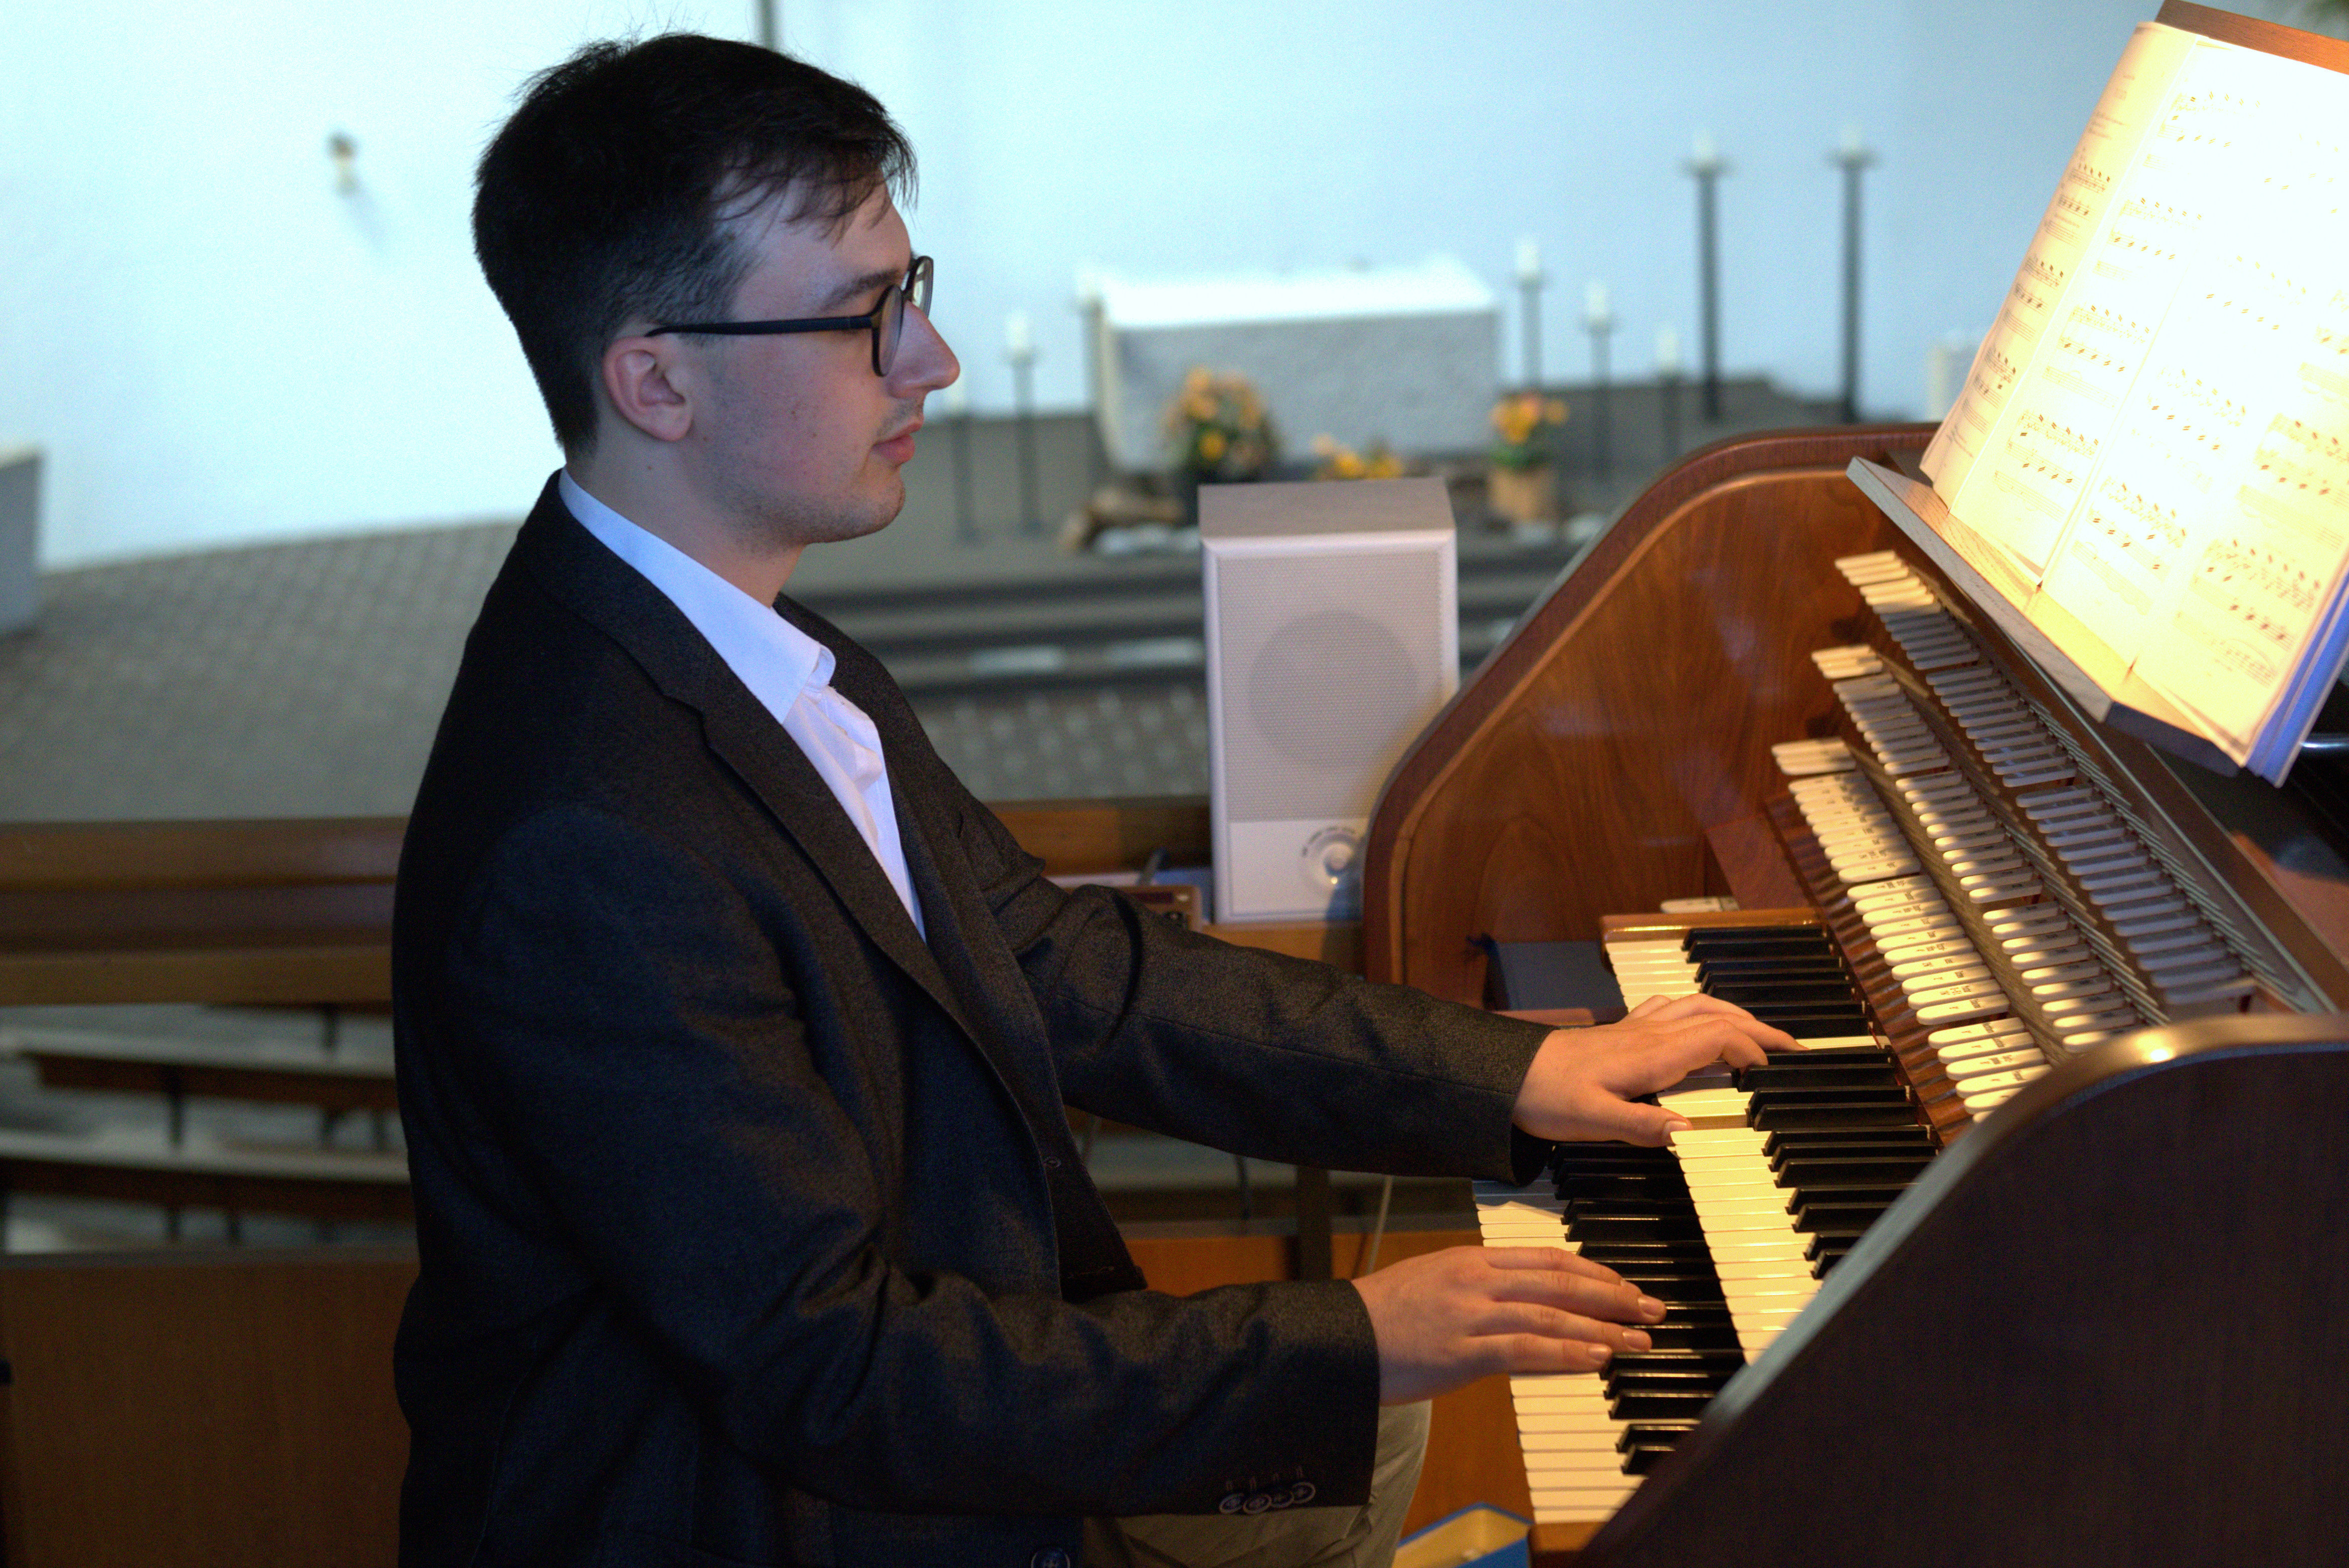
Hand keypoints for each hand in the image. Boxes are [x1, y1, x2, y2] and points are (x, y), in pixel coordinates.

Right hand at [1352, 1245, 1665, 1404]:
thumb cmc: (1382, 1314)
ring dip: (1600, 1328)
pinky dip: (1564, 1353)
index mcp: (1470, 1260)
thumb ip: (1477, 1284)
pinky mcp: (1462, 1354)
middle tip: (1650, 1309)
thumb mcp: (1432, 1280)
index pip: (1545, 1259)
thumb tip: (1520, 1296)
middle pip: (1558, 1284)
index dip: (1592, 1271)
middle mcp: (1476, 1281)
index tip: (1623, 1284)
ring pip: (1549, 1316)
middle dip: (1611, 1296)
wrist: (1339, 1337)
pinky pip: (1524, 1351)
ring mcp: (1470, 1316)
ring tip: (1636, 1340)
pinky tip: (1595, 1358)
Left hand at [1511, 994, 1797, 1144]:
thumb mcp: (1591, 1120)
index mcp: (1650, 1054)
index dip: (1753, 1047)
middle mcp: (1647, 1034)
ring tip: (1760, 1032)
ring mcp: (1634, 1029)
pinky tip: (1701, 1021)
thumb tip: (1686, 1129)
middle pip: (1716, 1015)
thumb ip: (1640, 1125)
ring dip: (1733, 1014)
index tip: (1776, 1070)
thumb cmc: (1546, 1098)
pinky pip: (1670, 1008)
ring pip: (1696, 1006)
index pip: (1717, 1037)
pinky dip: (1699, 1011)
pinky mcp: (1621, 1032)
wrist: (1506, 1075)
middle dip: (1758, 1027)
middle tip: (1793, 1046)